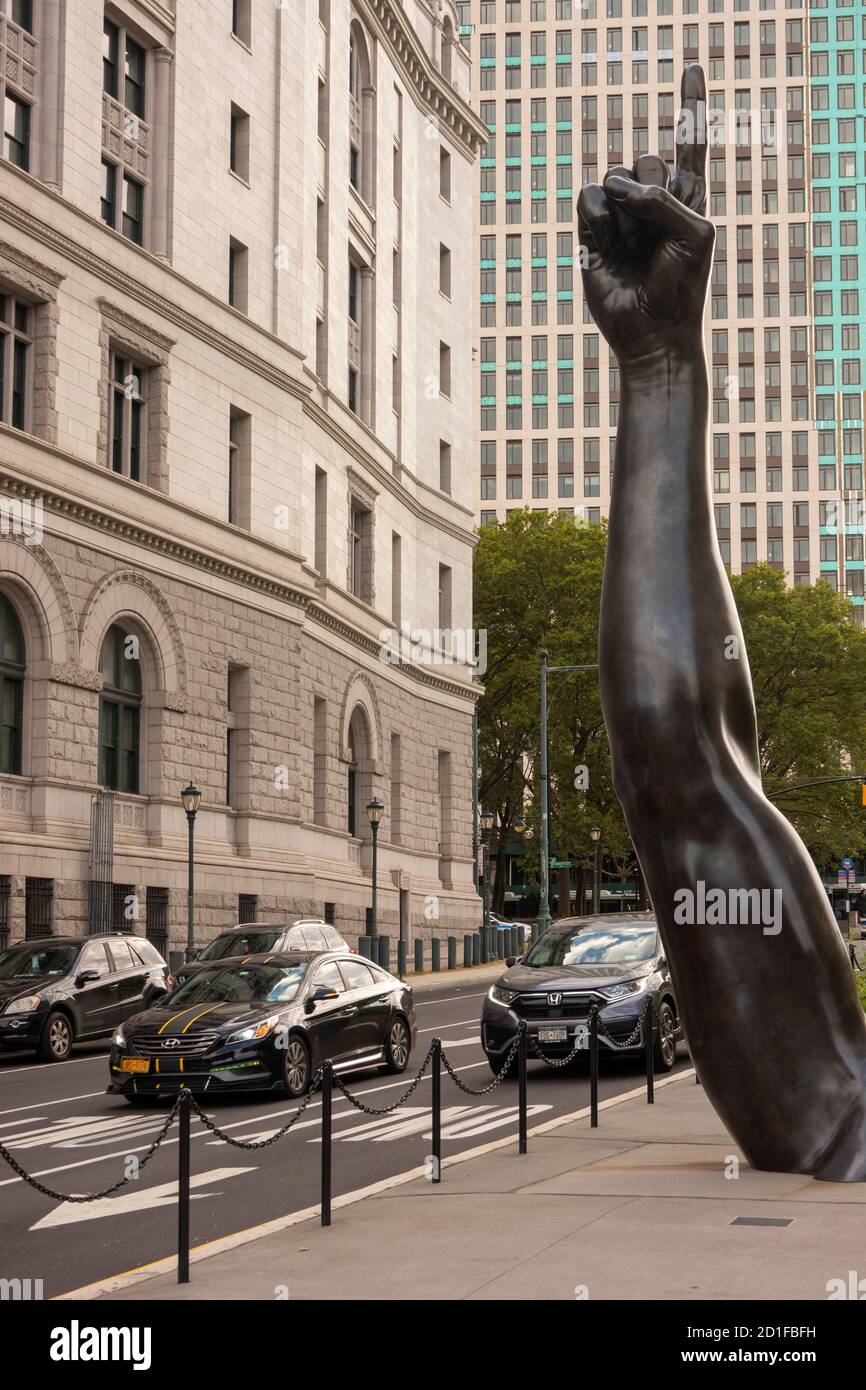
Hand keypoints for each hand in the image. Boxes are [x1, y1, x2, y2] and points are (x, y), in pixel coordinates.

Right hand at [577, 65, 712, 367]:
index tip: (691, 65)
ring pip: (615, 176)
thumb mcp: (694, 235)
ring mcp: (622, 215)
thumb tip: (617, 186)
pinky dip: (599, 219)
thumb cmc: (683, 288)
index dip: (691, 104)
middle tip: (654, 239)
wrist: (652, 334)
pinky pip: (590, 198)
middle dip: (649, 193)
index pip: (691, 141)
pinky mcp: (592, 231)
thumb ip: (663, 199)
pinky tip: (606, 247)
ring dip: (625, 215)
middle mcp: (654, 201)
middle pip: (646, 158)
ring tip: (633, 251)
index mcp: (689, 197)